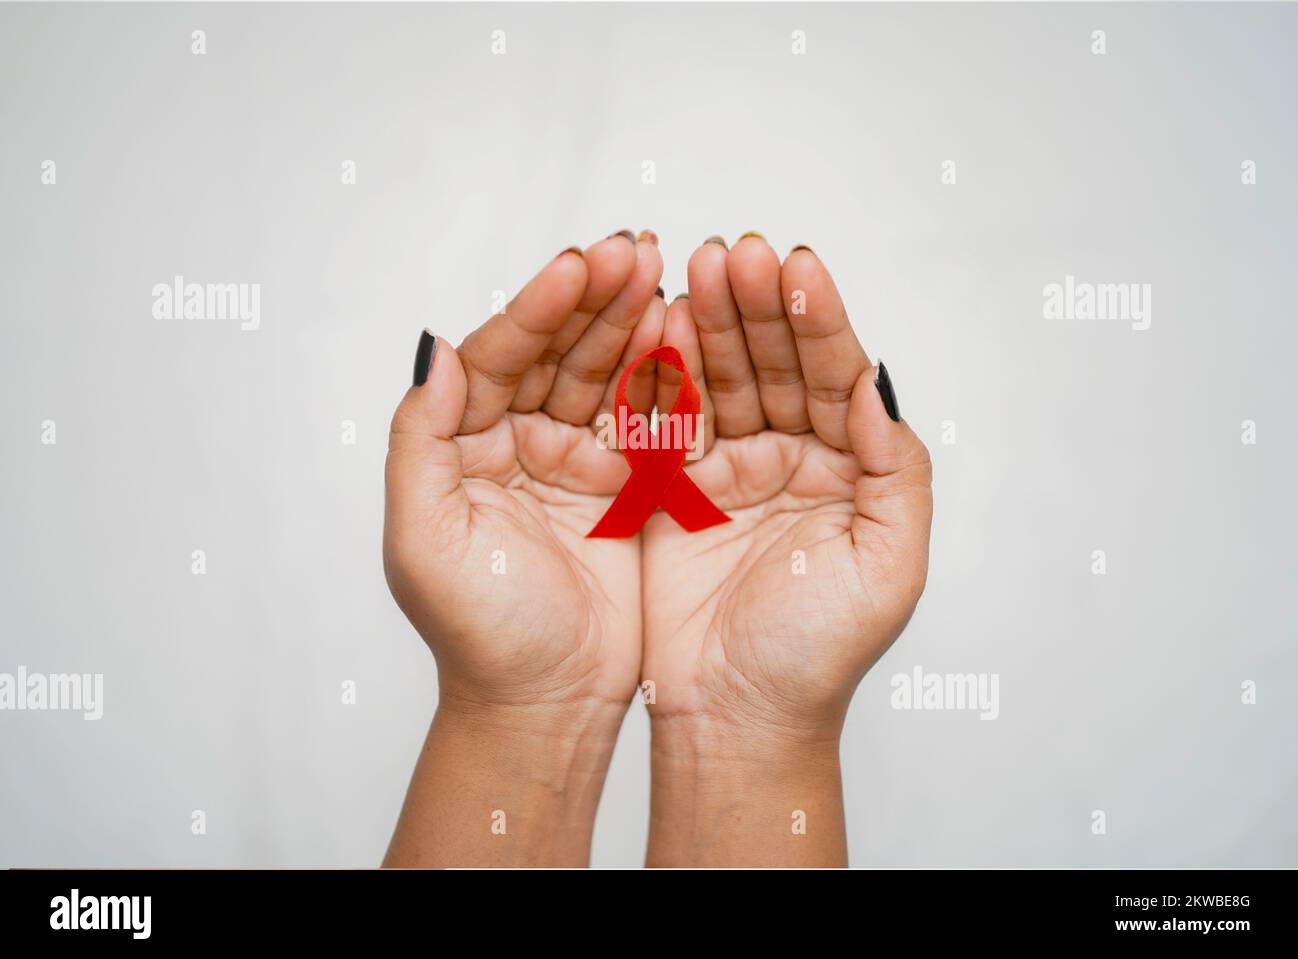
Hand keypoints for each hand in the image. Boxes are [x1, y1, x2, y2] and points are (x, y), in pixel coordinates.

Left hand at [383, 231, 663, 864]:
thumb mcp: (425, 541)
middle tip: (635, 250)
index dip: (536, 310)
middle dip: (593, 299)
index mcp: (463, 447)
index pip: (496, 357)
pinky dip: (666, 376)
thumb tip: (434, 350)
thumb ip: (419, 442)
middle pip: (555, 352)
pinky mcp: (624, 486)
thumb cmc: (481, 635)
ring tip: (667, 272)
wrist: (546, 703)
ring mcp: (572, 461)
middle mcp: (515, 443)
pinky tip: (686, 332)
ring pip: (603, 374)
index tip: (576, 266)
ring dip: (632, 323)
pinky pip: (646, 418)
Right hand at [641, 235, 932, 864]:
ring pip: (722, 377)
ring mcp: (731, 469)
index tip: (798, 268)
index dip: (819, 321)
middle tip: (736, 253)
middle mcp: (793, 459)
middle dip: (758, 306)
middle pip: (776, 363)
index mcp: (851, 471)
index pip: (837, 376)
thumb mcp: (889, 566)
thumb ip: (899, 472)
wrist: (734, 716)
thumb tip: (879, 388)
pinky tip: (658, 322)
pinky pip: (669, 417)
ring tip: (696, 266)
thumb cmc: (817, 656)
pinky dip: (663, 371)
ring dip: (711, 322)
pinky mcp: (673, 488)